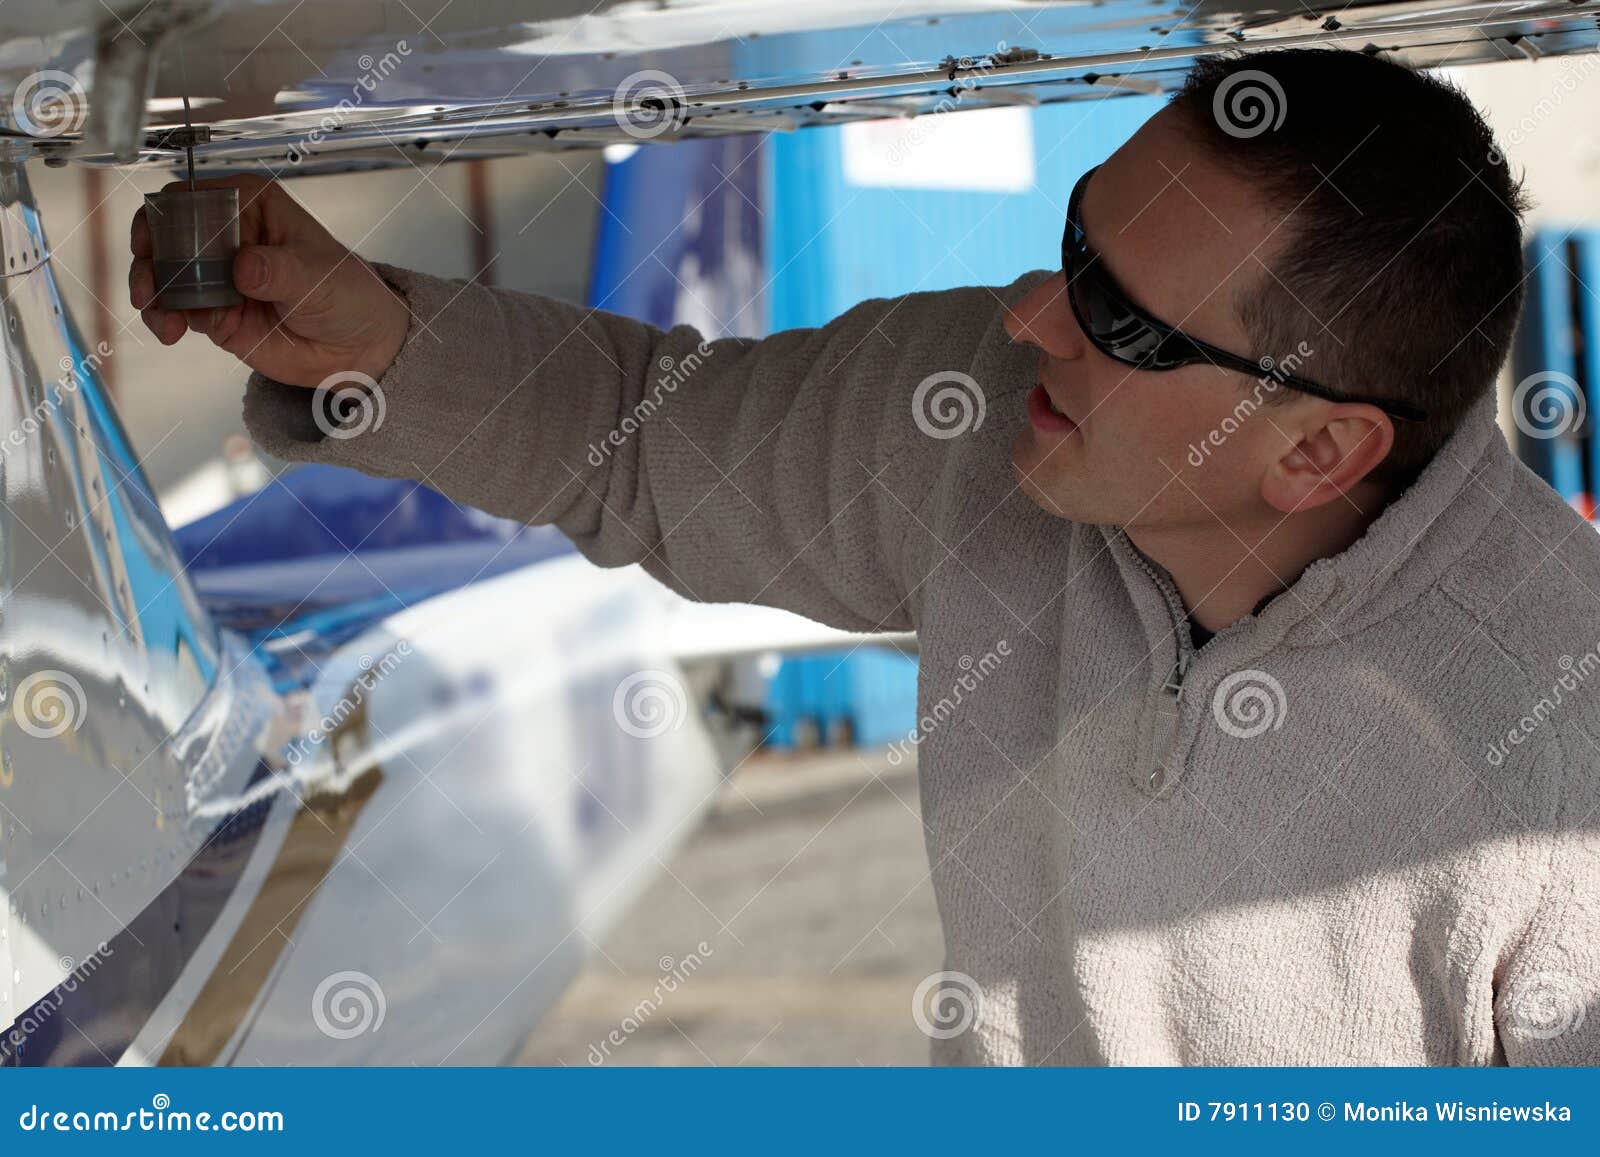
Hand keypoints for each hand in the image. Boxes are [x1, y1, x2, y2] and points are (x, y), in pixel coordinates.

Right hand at [129, 173, 409, 388]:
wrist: (358, 346)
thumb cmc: (347, 293)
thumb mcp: (316, 275)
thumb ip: (278, 270)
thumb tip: (243, 267)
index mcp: (250, 204)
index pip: (192, 197)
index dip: (165, 217)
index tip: (154, 243)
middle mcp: (225, 234)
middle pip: (165, 235)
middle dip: (149, 260)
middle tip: (149, 288)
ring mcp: (216, 274)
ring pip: (164, 275)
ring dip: (153, 294)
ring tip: (164, 319)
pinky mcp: (212, 310)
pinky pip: (176, 310)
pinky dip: (166, 319)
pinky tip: (173, 332)